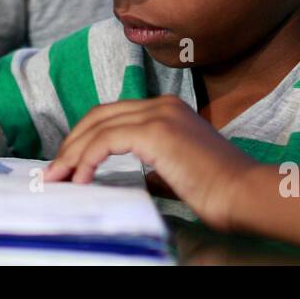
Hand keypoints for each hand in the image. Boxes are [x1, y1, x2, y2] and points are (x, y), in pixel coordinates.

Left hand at [43, 95, 254, 229]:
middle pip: (99, 115)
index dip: (84, 138)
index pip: (112, 115)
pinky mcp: (156, 131)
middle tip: (54, 171)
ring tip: (58, 178)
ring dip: (72, 154)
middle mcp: (162, 105)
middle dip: (71, 143)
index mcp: (168, 109)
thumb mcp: (179, 170)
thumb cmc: (219, 190)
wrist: (245, 193)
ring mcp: (159, 114)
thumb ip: (154, 166)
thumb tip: (133, 177)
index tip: (68, 164)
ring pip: (97, 127)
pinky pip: (105, 141)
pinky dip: (86, 159)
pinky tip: (81, 179)